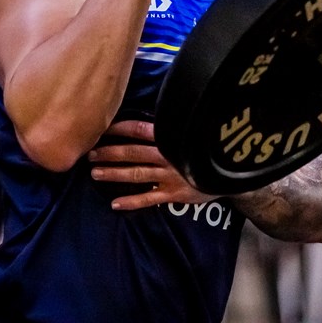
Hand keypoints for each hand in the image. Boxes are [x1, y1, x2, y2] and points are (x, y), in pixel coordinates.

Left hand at [88, 119, 216, 209]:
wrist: (231, 172)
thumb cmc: (204, 149)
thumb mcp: (189, 132)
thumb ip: (168, 128)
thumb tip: (144, 118)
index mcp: (170, 137)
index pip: (139, 130)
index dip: (119, 129)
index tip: (102, 129)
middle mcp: (169, 155)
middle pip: (133, 152)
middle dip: (110, 153)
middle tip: (90, 153)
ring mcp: (171, 176)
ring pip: (137, 174)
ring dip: (114, 174)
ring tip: (95, 173)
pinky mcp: (175, 194)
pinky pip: (149, 199)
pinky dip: (132, 202)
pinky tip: (115, 204)